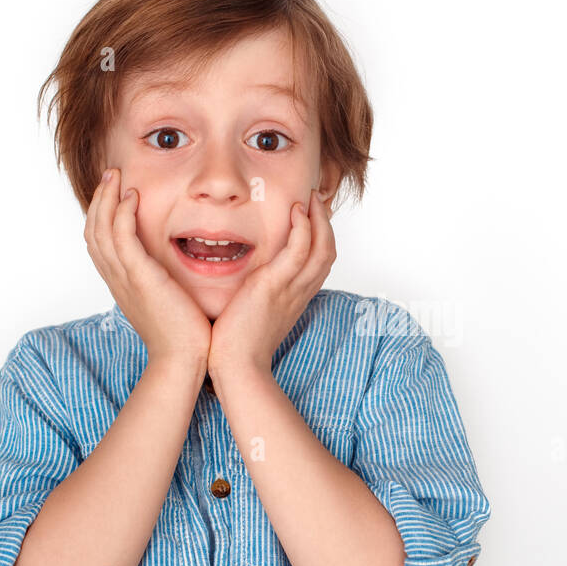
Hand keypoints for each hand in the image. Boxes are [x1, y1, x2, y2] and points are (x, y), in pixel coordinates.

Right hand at [84, 167, 211, 368]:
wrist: (184, 359)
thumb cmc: (183, 334)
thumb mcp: (166, 301)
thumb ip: (161, 281)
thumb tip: (170, 270)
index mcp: (121, 283)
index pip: (99, 242)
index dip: (101, 214)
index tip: (114, 192)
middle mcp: (117, 279)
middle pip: (93, 230)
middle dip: (100, 199)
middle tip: (110, 175)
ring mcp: (126, 278)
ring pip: (102, 230)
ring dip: (107, 198)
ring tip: (116, 176)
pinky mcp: (141, 278)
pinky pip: (122, 238)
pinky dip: (122, 214)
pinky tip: (132, 197)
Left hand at [208, 188, 335, 378]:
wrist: (237, 367)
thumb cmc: (238, 345)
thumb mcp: (255, 313)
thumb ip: (258, 294)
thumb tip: (247, 283)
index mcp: (296, 298)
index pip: (320, 262)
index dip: (321, 237)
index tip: (313, 216)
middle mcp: (300, 292)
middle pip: (329, 251)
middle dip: (326, 222)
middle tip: (316, 199)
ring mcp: (291, 288)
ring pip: (322, 247)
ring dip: (319, 219)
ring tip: (310, 198)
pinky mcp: (275, 285)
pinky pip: (299, 250)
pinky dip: (302, 228)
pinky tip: (295, 210)